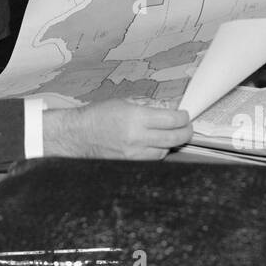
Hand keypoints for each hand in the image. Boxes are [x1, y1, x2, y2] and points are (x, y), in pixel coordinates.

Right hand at [42, 99, 192, 159]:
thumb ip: (146, 106)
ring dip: (171, 143)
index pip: (171, 120)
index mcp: (136, 118)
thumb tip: (167, 109)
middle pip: (174, 138)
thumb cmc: (97, 115)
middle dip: (185, 132)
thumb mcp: (123, 102)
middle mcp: (137, 137)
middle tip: (187, 127)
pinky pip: (152, 159)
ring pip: (165, 151)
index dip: (183, 118)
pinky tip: (156, 145)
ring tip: (170, 135)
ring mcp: (134, 153)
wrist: (77, 135)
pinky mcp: (130, 163)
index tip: (185, 115)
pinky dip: (158, 152)